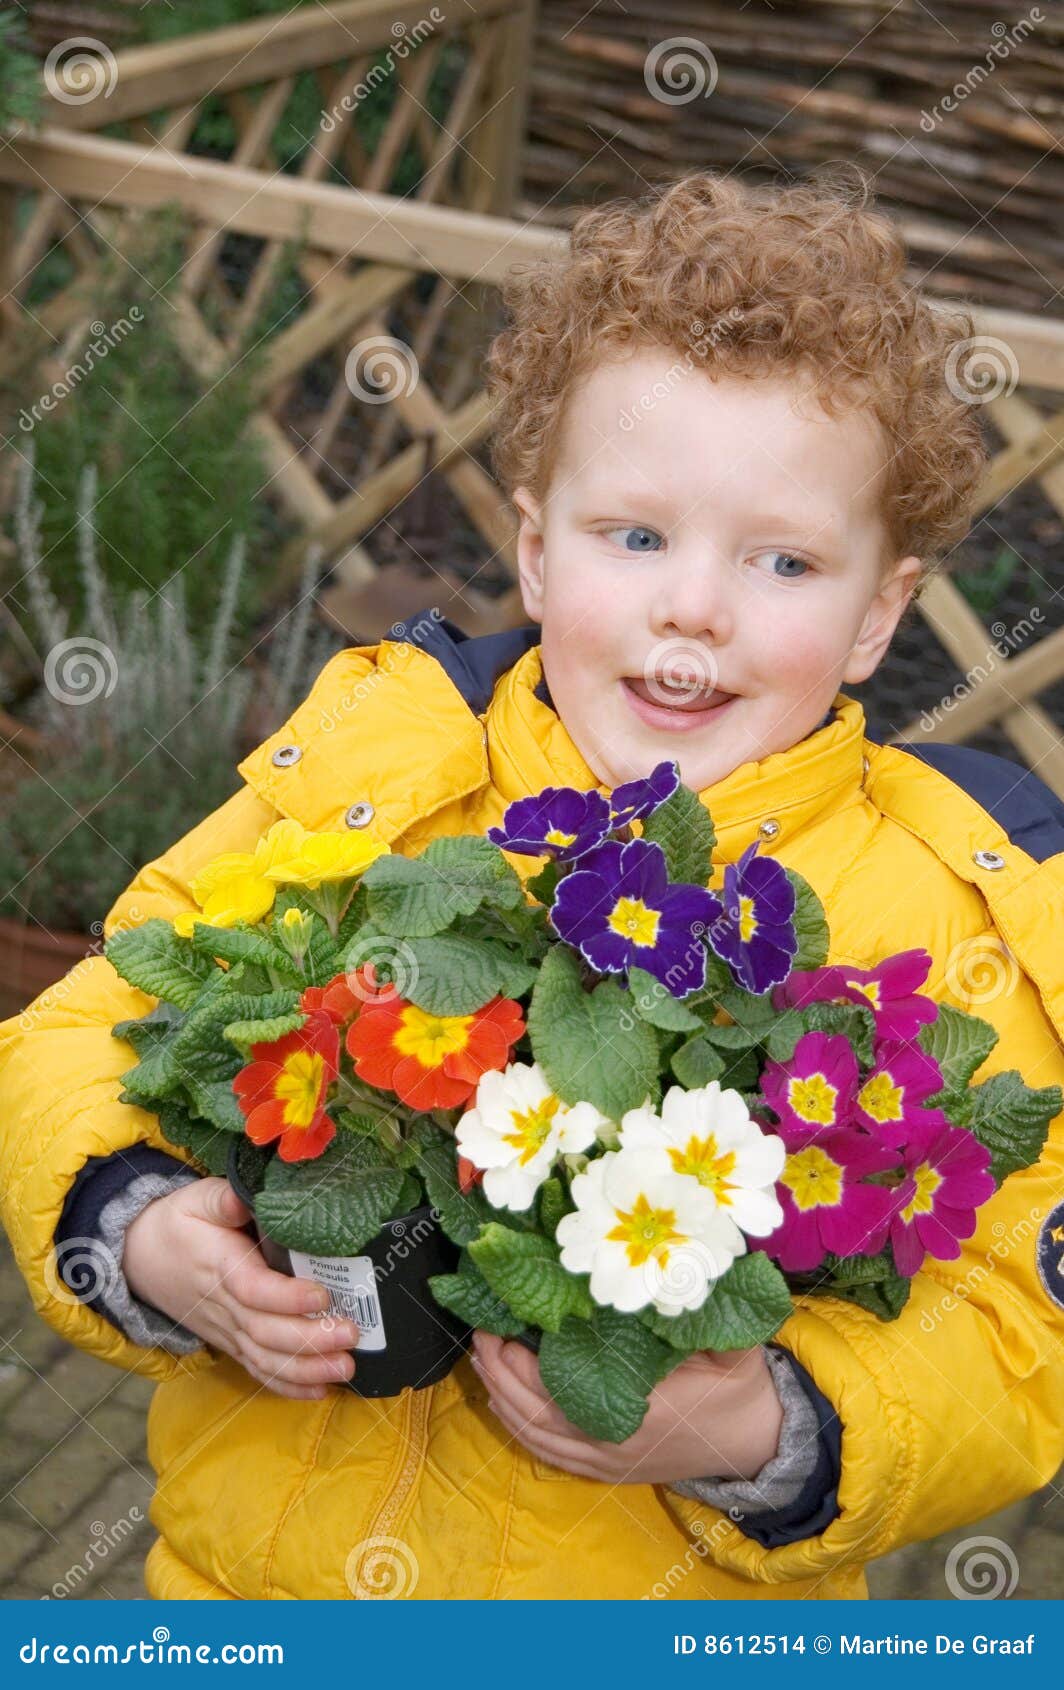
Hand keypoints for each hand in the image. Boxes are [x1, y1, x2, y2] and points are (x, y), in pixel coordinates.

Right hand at [123, 1177, 360, 1399]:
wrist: (139, 1259)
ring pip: (265, 1359)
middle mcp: (224, 1306)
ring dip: (306, 1370)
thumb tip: (244, 1199)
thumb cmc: (179, 1224)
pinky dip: (288, 1386)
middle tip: (350, 1335)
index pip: (254, 1290)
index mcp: (220, 1266)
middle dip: (310, 1340)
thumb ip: (222, 1199)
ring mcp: (227, 1331)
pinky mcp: (230, 1343)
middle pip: (266, 1332)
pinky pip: (258, 1370)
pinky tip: (321, 1391)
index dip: (288, 1298)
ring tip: (345, 1368)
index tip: (322, 1296)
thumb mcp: (196, 1199)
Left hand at [470, 1332, 782, 1484]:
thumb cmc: (740, 1388)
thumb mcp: (730, 1343)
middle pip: (535, 1413)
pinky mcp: (607, 1469)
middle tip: (481, 1330)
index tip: (502, 1322)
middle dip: (501, 1371)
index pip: (560, 1389)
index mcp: (636, 1410)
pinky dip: (520, 1426)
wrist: (758, 1442)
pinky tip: (504, 1400)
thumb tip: (670, 1260)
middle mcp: (612, 1441)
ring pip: (535, 1436)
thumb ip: (697, 1308)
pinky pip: (549, 1453)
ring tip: (482, 1358)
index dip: (522, 1361)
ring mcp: (607, 1460)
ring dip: (503, 1397)